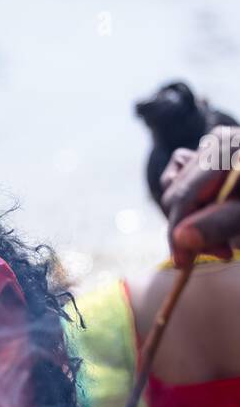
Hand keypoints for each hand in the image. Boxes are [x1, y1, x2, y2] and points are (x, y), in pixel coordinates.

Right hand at [161, 128, 239, 267]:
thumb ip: (220, 224)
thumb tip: (181, 240)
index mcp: (228, 150)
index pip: (186, 195)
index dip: (178, 231)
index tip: (182, 264)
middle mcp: (217, 142)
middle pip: (179, 193)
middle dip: (192, 230)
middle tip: (224, 253)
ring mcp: (213, 147)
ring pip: (178, 189)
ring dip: (195, 220)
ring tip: (228, 238)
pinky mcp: (213, 155)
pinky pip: (183, 178)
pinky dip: (194, 202)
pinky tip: (213, 215)